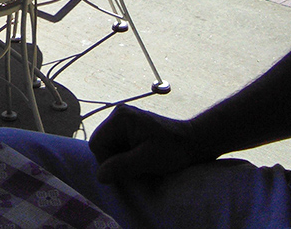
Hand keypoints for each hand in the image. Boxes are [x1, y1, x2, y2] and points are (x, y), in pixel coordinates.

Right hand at [89, 104, 206, 183]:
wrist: (194, 142)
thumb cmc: (173, 149)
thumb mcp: (147, 160)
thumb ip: (122, 166)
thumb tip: (100, 176)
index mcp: (120, 117)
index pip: (97, 143)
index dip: (107, 161)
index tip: (127, 171)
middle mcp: (119, 115)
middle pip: (102, 145)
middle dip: (116, 161)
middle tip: (137, 169)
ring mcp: (125, 121)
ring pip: (110, 148)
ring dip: (122, 161)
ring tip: (141, 164)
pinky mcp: (131, 128)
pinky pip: (119, 146)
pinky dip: (128, 157)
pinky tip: (142, 160)